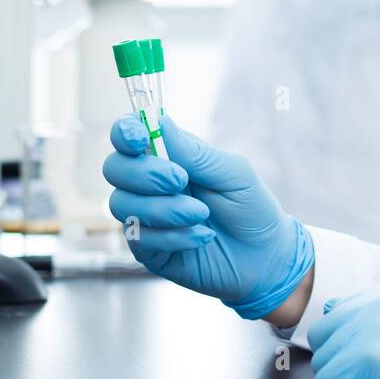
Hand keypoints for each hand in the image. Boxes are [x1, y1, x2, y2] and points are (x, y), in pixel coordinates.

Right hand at [102, 114, 313, 318]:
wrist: (264, 257)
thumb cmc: (252, 208)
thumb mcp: (232, 173)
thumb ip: (195, 152)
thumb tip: (161, 122)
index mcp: (170, 157)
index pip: (129, 136)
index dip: (125, 132)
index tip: (139, 138)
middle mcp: (150, 184)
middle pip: (114, 168)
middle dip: (144, 173)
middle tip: (180, 181)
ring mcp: (146, 217)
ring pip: (122, 204)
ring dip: (164, 208)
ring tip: (201, 214)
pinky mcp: (148, 249)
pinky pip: (139, 238)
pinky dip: (173, 236)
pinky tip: (201, 236)